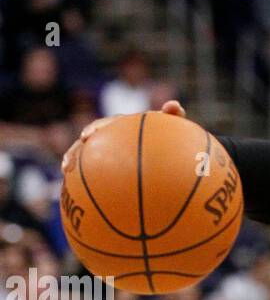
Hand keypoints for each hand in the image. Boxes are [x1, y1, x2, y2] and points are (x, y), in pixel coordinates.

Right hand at [61, 100, 186, 174]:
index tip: (87, 136)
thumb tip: (174, 104)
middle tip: (72, 155)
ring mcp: (107, 153)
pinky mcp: (105, 169)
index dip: (96, 129)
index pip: (107, 125)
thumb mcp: (172, 131)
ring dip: (73, 160)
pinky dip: (83, 182)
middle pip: (90, 140)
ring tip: (65, 170)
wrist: (167, 162)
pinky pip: (91, 175)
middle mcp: (111, 138)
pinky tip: (79, 194)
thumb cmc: (169, 143)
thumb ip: (172, 117)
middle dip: (78, 146)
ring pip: (85, 155)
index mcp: (124, 127)